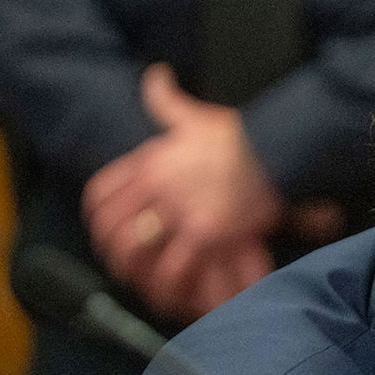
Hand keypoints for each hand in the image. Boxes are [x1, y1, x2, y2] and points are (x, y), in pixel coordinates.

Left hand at [82, 63, 282, 320]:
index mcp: (150, 162)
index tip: (105, 237)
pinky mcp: (208, 233)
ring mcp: (181, 212)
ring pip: (140, 254)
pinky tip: (179, 299)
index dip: (98, 223)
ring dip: (142, 278)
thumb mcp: (196, 114)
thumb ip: (167, 99)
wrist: (276, 148)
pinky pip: (177, 268)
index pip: (102, 196)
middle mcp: (158, 188)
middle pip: (115, 230)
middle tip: (127, 273)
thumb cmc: (241, 136)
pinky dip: (175, 288)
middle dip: (117, 257)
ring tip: (152, 293)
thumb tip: (155, 75)